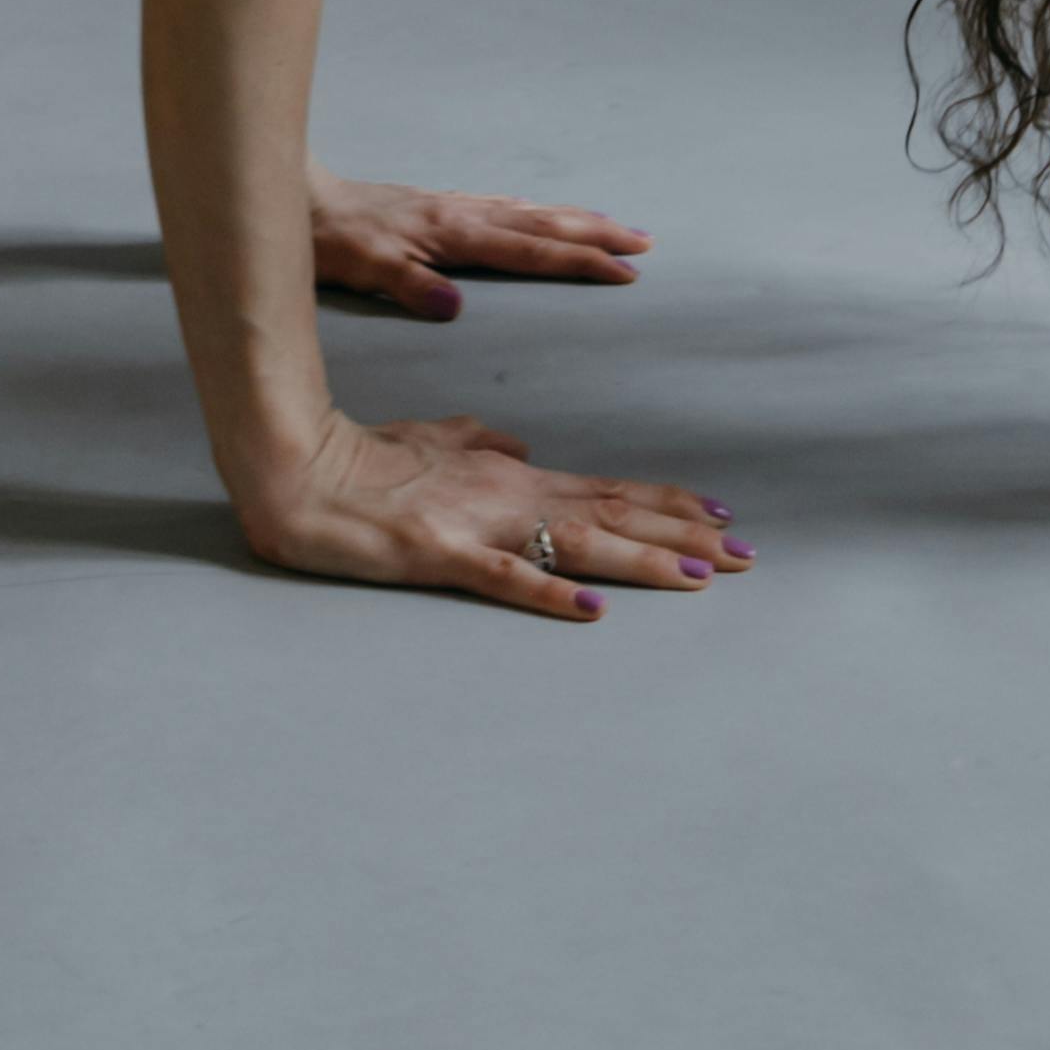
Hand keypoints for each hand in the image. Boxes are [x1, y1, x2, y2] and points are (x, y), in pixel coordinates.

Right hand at [245, 407, 747, 619]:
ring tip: (701, 577)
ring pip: (576, 541)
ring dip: (643, 560)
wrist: (302, 466)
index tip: (720, 518)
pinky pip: (504, 578)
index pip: (605, 490)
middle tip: (747, 555)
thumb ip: (480, 441)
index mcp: (510, 472)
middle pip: (611, 515)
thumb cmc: (365, 457)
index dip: (667, 505)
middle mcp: (509, 492)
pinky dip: (550, 591)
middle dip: (682, 536)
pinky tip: (592, 609)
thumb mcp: (434, 440)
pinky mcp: (441, 555)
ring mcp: (477, 524)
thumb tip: (522, 443)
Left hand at [309, 170, 650, 321]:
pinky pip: (507, 206)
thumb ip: (408, 286)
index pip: (530, 252)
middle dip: (597, 235)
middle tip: (645, 244)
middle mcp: (463, 215)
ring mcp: (455, 206)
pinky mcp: (442, 206)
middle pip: (544, 225)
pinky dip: (538, 212)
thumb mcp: (363, 270)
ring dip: (575, 220)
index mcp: (453, 234)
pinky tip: (544, 215)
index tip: (625, 271)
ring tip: (615, 225)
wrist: (302, 199)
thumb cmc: (331, 240)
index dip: (579, 262)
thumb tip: (453, 306)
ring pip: (530, 212)